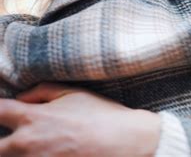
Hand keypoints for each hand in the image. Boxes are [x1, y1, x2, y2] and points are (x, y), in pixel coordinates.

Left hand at [0, 83, 160, 156]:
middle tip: (18, 139)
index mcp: (33, 118)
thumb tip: (22, 97)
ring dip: (19, 153)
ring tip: (40, 147)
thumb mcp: (74, 93)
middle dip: (3, 142)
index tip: (6, 113)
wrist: (126, 141)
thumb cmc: (102, 115)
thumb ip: (41, 91)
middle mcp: (28, 143)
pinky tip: (51, 154)